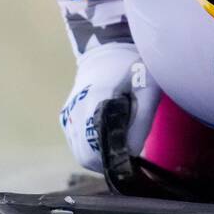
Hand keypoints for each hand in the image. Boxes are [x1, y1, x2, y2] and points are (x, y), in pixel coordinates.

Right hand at [58, 44, 160, 172]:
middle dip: (109, 159)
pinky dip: (92, 148)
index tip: (131, 154)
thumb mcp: (148, 90)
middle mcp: (76, 110)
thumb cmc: (133, 69)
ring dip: (100, 156)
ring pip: (81, 155)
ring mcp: (67, 115)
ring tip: (119, 137)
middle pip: (87, 156)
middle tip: (128, 149)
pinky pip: (77, 146)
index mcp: (97, 99)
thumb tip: (131, 153)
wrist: (106, 53)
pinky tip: (107, 133)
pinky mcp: (65, 119)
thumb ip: (142, 122)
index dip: (115, 156)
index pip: (98, 145)